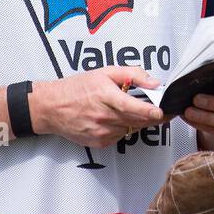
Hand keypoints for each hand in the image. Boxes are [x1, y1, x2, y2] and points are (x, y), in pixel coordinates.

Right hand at [29, 66, 163, 148]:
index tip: (162, 112)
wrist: (52, 107)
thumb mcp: (105, 72)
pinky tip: (115, 119)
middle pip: (137, 120)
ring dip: (137, 122)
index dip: (149, 111)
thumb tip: (154, 82)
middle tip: (162, 112)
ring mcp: (101, 131)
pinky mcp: (99, 142)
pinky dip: (124, 128)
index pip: (132, 106)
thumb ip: (132, 74)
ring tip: (129, 110)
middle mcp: (104, 116)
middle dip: (153, 117)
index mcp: (105, 96)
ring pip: (131, 129)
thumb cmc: (78, 87)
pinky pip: (121, 136)